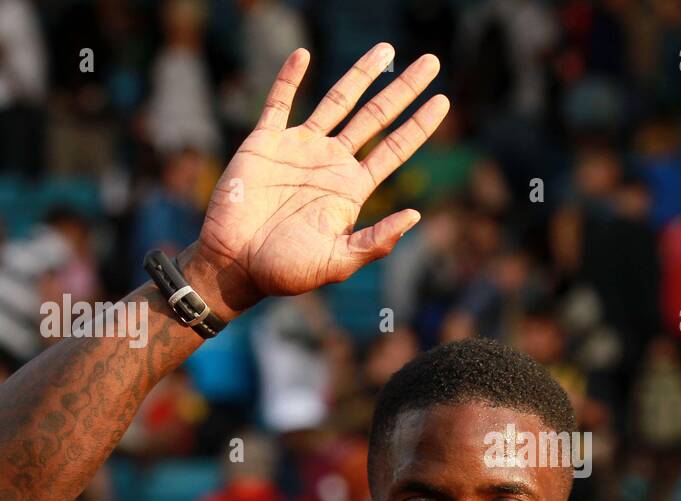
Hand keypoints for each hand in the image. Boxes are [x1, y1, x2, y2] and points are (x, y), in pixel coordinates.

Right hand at [188, 44, 448, 316]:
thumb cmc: (286, 271)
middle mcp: (331, 163)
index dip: (419, 126)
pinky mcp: (265, 142)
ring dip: (361, 74)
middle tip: (431, 62)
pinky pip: (279, 102)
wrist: (235, 265)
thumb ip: (375, 241)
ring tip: (386, 48)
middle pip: (376, 117)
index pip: (395, 149)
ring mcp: (299, 149)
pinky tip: (303, 55)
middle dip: (403, 90)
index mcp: (352, 190)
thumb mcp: (337, 262)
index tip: (445, 101)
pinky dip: (289, 77)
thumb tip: (416, 214)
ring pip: (338, 100)